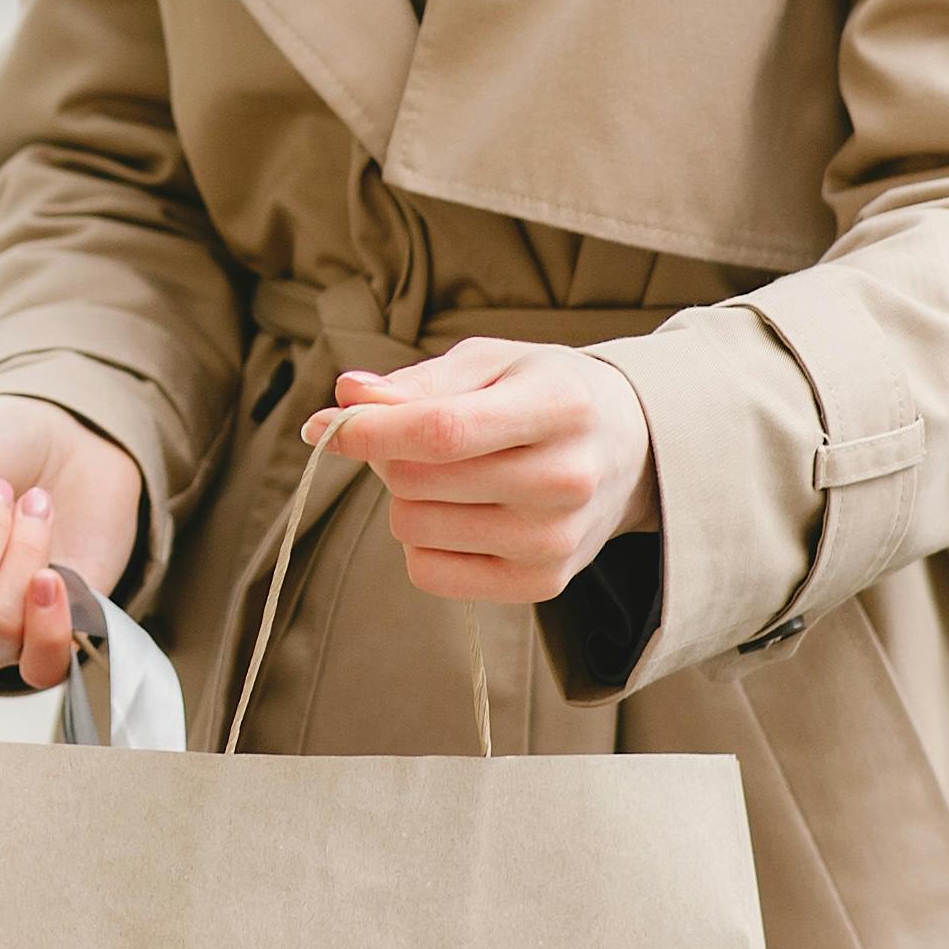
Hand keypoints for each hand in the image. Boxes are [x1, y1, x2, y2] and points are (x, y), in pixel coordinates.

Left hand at [309, 343, 652, 605]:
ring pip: (414, 528)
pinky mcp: (542, 584)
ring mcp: (556, 540)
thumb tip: (348, 395)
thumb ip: (418, 382)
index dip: (370, 431)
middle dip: (390, 455)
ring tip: (452, 476)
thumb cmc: (543, 394)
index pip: (442, 431)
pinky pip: (429, 573)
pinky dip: (423, 543)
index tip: (320, 425)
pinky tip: (461, 514)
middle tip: (419, 438)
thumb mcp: (492, 363)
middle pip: (418, 481)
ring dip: (408, 498)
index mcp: (559, 408)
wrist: (627, 450)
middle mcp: (565, 479)